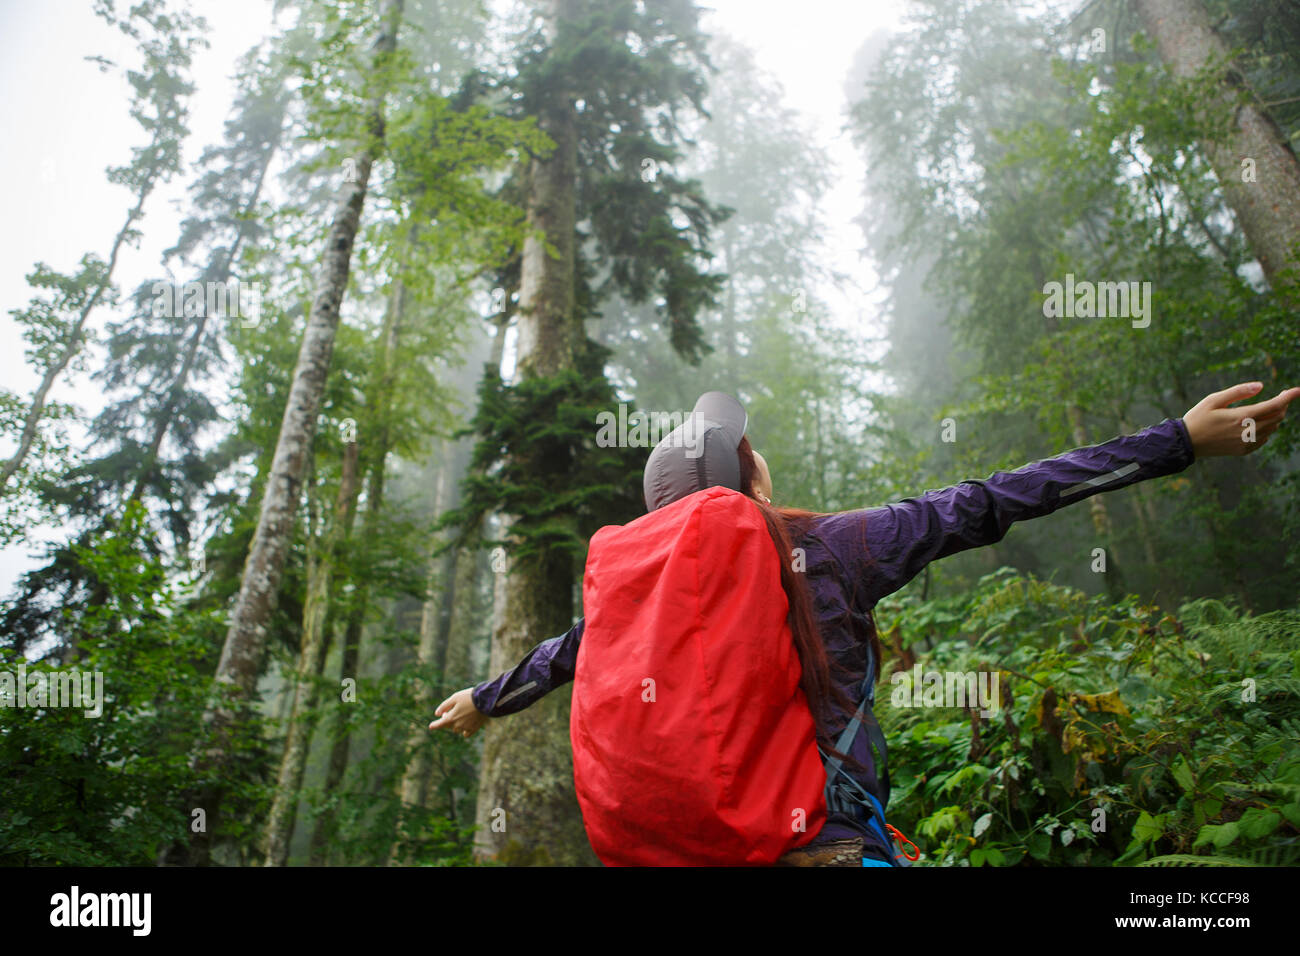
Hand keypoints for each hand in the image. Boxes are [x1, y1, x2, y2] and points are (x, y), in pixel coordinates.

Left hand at [429, 688, 486, 737]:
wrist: (486, 700)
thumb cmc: (469, 697)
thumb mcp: (455, 698)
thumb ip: (444, 706)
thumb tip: (437, 714)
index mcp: (451, 717)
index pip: (440, 724)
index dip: (435, 725)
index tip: (431, 727)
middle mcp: (458, 725)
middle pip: (449, 726)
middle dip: (448, 719)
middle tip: (450, 711)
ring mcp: (466, 728)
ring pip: (457, 729)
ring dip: (456, 724)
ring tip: (460, 715)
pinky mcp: (474, 729)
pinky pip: (466, 733)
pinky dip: (464, 730)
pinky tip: (466, 725)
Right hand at [1183, 381, 1299, 457]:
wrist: (1186, 443)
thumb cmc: (1198, 417)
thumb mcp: (1214, 399)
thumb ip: (1239, 391)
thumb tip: (1261, 386)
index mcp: (1241, 416)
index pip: (1274, 405)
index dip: (1288, 397)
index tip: (1297, 390)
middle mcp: (1247, 431)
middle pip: (1277, 417)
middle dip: (1282, 405)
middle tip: (1281, 396)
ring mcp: (1246, 443)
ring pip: (1272, 428)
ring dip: (1275, 417)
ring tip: (1268, 408)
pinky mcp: (1243, 450)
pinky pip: (1264, 439)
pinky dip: (1266, 430)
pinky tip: (1257, 424)